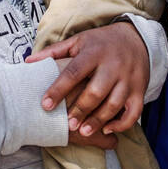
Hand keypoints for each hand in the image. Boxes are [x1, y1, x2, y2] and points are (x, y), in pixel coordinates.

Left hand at [27, 21, 149, 137]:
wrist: (135, 38)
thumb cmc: (100, 42)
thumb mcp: (78, 41)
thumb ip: (54, 52)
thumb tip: (28, 63)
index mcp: (93, 52)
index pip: (74, 72)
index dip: (58, 89)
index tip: (45, 105)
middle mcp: (112, 65)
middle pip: (96, 91)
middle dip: (81, 109)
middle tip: (68, 124)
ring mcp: (128, 78)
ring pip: (115, 103)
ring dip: (99, 120)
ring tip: (83, 131)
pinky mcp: (139, 89)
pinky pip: (134, 111)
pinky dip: (122, 123)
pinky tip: (107, 129)